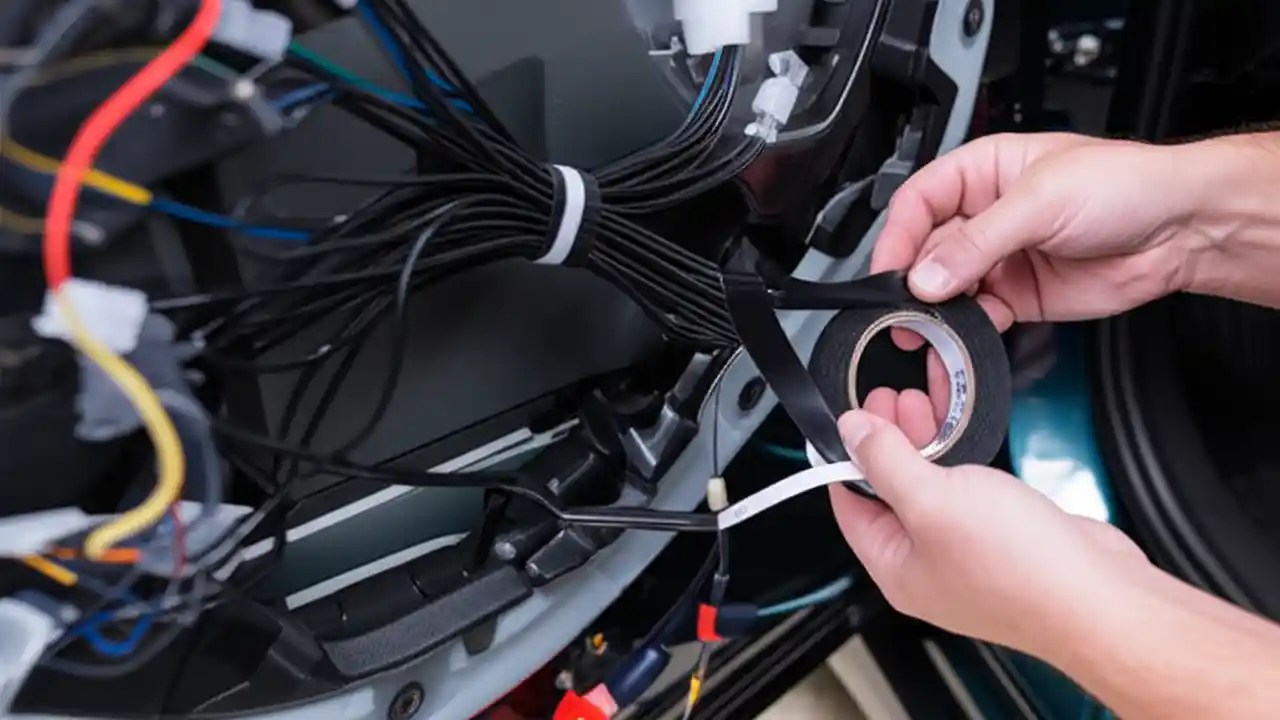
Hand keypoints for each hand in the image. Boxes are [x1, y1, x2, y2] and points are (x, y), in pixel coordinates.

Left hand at [828, 408, 1149, 654]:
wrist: (1099, 596)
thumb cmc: (1019, 567)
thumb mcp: (933, 500)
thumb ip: (885, 462)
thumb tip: (851, 432)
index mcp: (894, 567)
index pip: (848, 504)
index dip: (846, 455)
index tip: (854, 415)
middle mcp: (927, 567)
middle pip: (889, 494)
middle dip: (887, 442)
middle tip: (890, 399)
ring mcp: (967, 556)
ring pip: (931, 490)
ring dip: (924, 445)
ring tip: (922, 403)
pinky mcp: (1004, 542)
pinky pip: (969, 494)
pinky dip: (961, 461)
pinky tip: (964, 436)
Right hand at [876, 131, 1213, 328]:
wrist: (1181, 230)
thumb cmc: (1125, 185)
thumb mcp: (1040, 200)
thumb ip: (977, 242)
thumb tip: (927, 276)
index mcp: (982, 171)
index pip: (918, 202)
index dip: (897, 236)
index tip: (890, 270)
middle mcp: (985, 215)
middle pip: (926, 250)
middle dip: (914, 280)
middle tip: (906, 307)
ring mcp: (1000, 258)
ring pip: (947, 287)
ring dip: (937, 309)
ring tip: (932, 325)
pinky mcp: (1018, 295)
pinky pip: (977, 315)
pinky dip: (968, 327)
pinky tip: (971, 328)